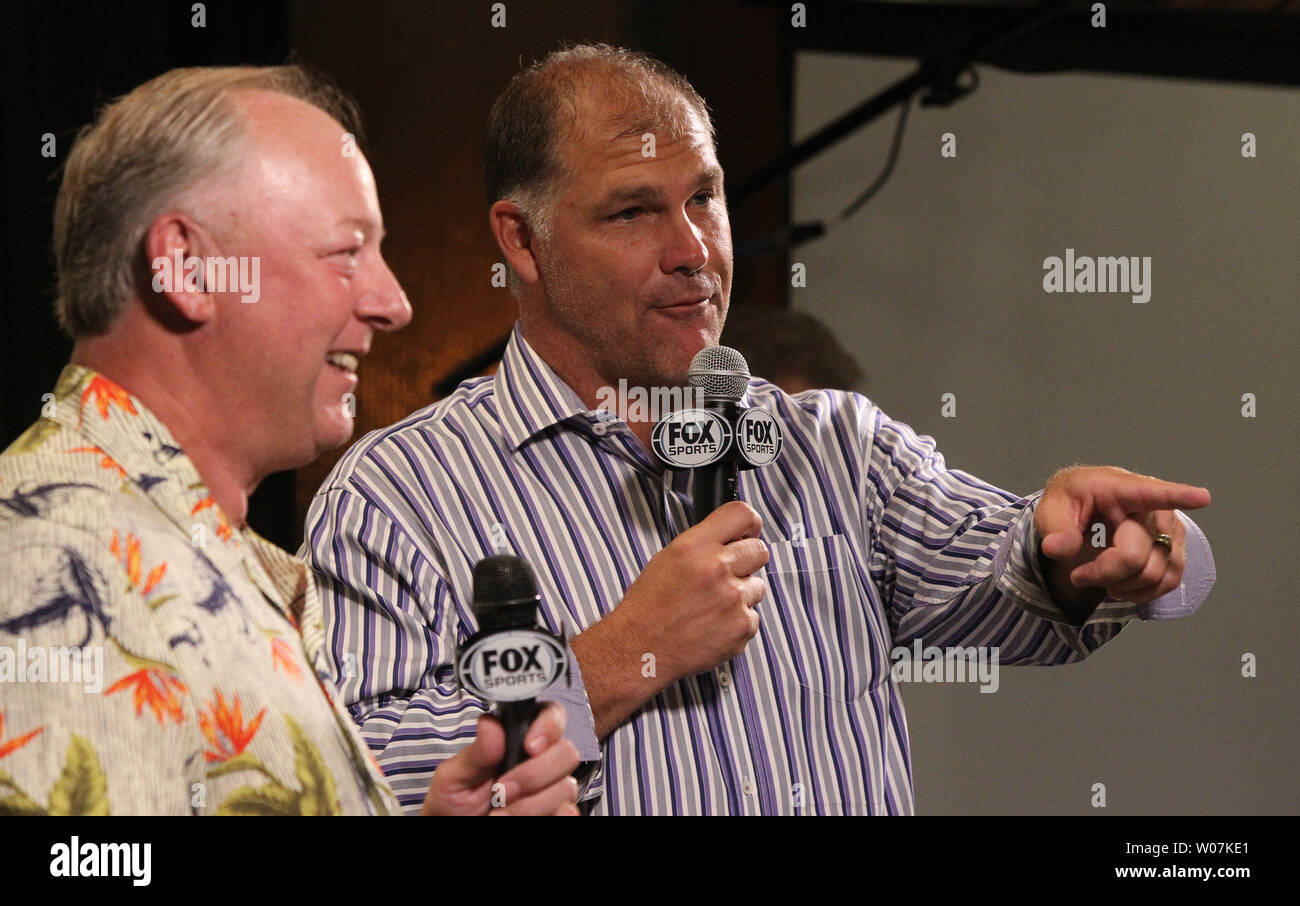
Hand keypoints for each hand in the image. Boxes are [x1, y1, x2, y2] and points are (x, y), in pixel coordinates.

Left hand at [420, 703, 580, 814]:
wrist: (453, 831)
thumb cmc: (453, 805)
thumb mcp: (454, 778)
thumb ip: (475, 753)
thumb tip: (490, 724)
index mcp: (517, 742)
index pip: (551, 715)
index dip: (549, 725)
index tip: (529, 746)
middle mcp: (540, 764)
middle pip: (567, 752)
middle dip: (533, 774)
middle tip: (502, 789)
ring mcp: (550, 792)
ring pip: (566, 788)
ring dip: (530, 806)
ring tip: (499, 814)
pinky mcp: (555, 815)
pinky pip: (570, 814)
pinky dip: (548, 817)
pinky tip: (522, 820)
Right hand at [570, 501, 768, 737]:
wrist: (639, 648)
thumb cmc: (649, 606)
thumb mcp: (667, 559)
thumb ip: (703, 545)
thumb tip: (733, 540)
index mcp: (695, 547)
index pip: (742, 515)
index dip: (748, 524)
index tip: (748, 533)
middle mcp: (717, 568)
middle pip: (759, 550)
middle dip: (747, 561)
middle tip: (729, 575)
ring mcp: (733, 599)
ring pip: (758, 586)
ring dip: (742, 595)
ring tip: (713, 606)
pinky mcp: (742, 627)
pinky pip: (753, 617)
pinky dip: (737, 622)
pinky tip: (713, 626)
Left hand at [1035, 465, 1210, 607]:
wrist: (1088, 506)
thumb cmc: (1073, 503)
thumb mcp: (1052, 509)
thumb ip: (1055, 528)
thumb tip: (1057, 548)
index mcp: (1121, 488)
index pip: (1151, 492)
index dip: (1178, 496)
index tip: (1201, 497)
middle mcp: (1154, 508)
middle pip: (1135, 556)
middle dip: (1103, 573)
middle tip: (1079, 576)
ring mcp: (1169, 530)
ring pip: (1154, 574)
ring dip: (1122, 585)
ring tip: (1099, 576)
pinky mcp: (1175, 550)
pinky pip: (1169, 582)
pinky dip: (1142, 593)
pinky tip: (1121, 587)